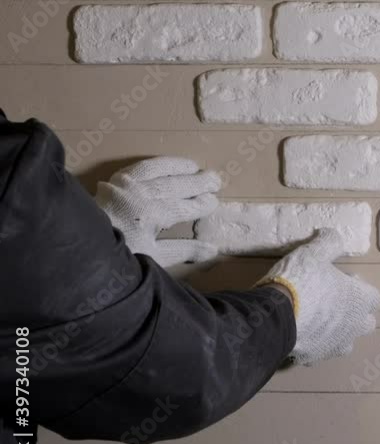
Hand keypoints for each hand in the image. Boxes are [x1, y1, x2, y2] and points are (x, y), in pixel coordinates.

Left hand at [97, 157, 220, 266]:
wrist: (79, 249)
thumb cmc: (117, 257)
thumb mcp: (152, 259)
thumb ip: (183, 250)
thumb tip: (212, 249)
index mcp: (151, 214)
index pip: (184, 206)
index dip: (201, 204)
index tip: (214, 201)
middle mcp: (139, 194)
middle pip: (174, 185)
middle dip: (197, 182)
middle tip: (216, 179)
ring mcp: (124, 185)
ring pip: (157, 171)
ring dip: (179, 167)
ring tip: (195, 166)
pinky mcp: (112, 182)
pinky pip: (138, 167)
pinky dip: (155, 164)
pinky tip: (164, 165)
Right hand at [259, 229, 379, 364]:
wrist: (274, 316)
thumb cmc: (301, 281)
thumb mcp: (314, 252)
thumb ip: (328, 242)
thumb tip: (331, 234)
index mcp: (359, 301)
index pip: (375, 298)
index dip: (361, 288)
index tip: (345, 280)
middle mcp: (353, 326)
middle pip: (366, 323)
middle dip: (355, 313)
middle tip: (334, 300)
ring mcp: (335, 345)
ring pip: (346, 342)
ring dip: (338, 332)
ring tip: (318, 319)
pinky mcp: (315, 358)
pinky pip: (319, 352)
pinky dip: (313, 344)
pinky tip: (299, 333)